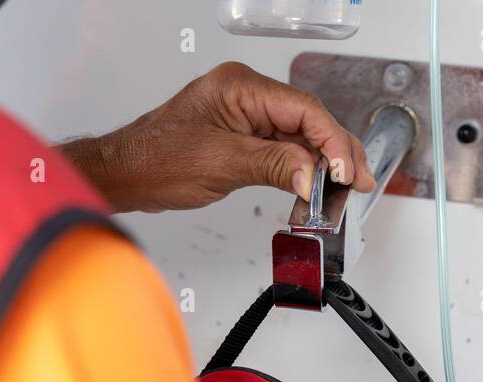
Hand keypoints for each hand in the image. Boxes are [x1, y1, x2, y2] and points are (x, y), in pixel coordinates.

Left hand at [61, 62, 376, 213]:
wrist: (125, 173)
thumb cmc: (156, 159)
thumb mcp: (221, 164)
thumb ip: (273, 165)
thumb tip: (313, 176)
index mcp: (240, 87)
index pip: (304, 109)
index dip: (332, 142)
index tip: (346, 172)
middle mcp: (247, 94)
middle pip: (309, 120)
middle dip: (336, 153)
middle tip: (356, 183)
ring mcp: (246, 114)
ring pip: (300, 137)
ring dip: (321, 166)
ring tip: (339, 192)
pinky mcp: (244, 135)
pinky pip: (283, 149)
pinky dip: (300, 170)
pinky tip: (312, 189)